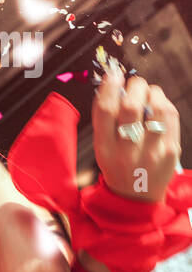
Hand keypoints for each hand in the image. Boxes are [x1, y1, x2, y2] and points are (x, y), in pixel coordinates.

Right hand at [92, 69, 179, 202]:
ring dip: (152, 92)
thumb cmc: (117, 165)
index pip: (105, 111)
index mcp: (104, 148)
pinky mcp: (171, 150)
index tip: (113, 75)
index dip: (109, 88)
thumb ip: (106, 120)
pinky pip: (170, 117)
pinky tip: (158, 106)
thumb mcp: (101, 147)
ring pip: (156, 108)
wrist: (137, 196)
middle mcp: (127, 150)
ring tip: (148, 93)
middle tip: (134, 83)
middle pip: (132, 107)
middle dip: (134, 86)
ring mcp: (152, 151)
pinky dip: (163, 104)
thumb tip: (113, 87)